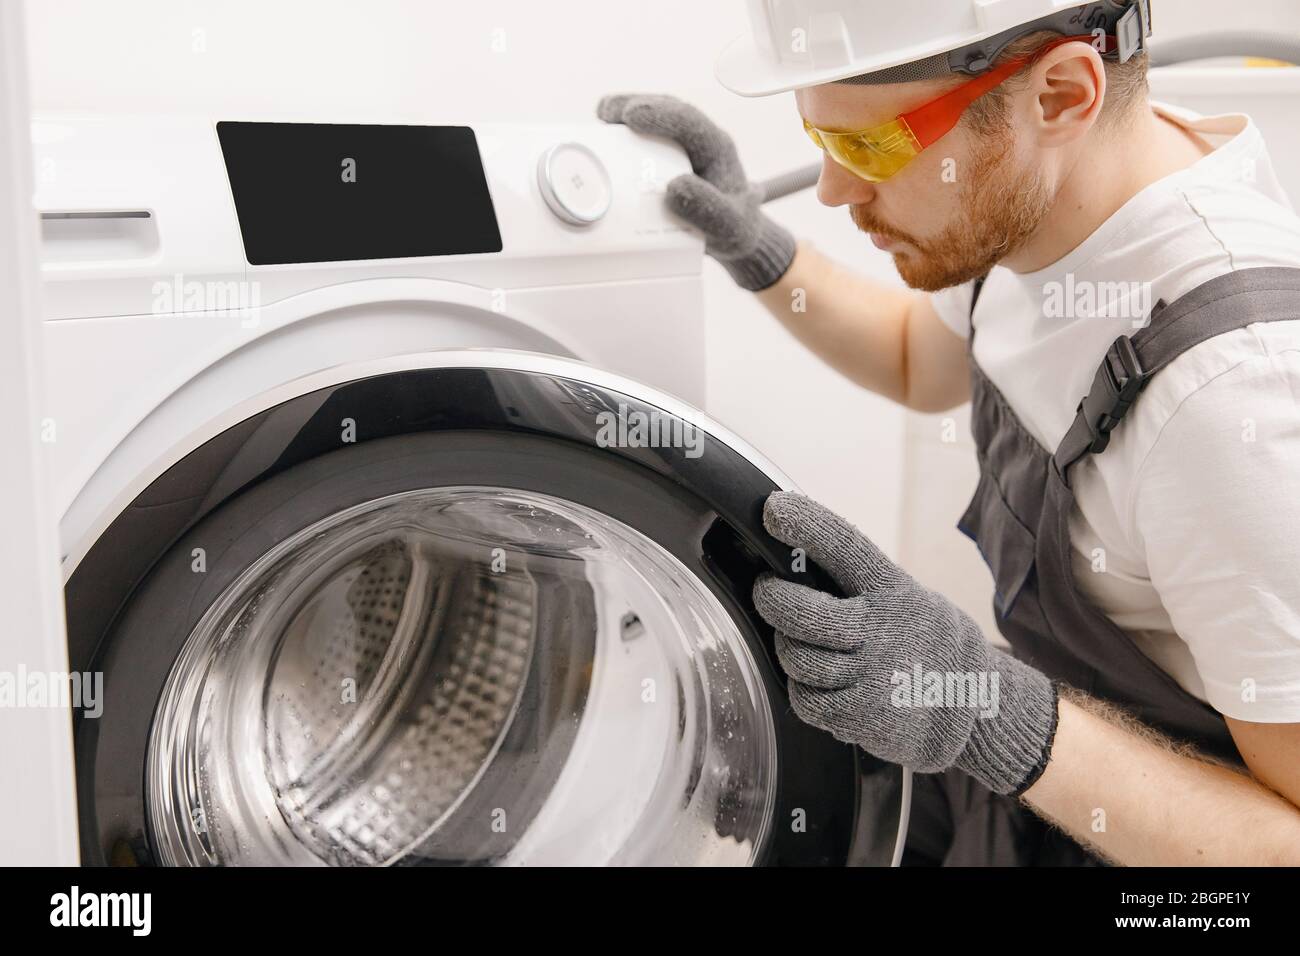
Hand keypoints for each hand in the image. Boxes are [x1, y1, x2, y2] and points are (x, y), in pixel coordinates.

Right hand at [596, 93, 795, 290]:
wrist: (732, 236)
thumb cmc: (732, 230)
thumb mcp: (728, 228)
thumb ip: (708, 211)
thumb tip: (674, 188)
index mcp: (716, 149)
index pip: (689, 122)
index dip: (660, 114)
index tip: (632, 116)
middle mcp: (697, 140)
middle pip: (666, 110)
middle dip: (634, 105)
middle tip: (607, 112)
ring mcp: (678, 146)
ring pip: (651, 117)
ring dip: (623, 113)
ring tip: (602, 115)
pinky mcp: (662, 156)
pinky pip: (640, 137)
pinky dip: (620, 133)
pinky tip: (602, 134)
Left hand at [752, 491, 1059, 795]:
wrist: (973, 703)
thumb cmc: (920, 640)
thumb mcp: (905, 597)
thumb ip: (859, 585)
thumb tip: (795, 558)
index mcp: (892, 590)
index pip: (844, 548)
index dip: (807, 526)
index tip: (774, 510)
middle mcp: (881, 631)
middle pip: (801, 611)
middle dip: (771, 598)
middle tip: (767, 591)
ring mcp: (870, 675)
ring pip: (797, 657)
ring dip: (789, 648)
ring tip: (802, 642)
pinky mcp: (861, 716)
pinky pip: (805, 699)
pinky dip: (804, 691)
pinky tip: (822, 683)